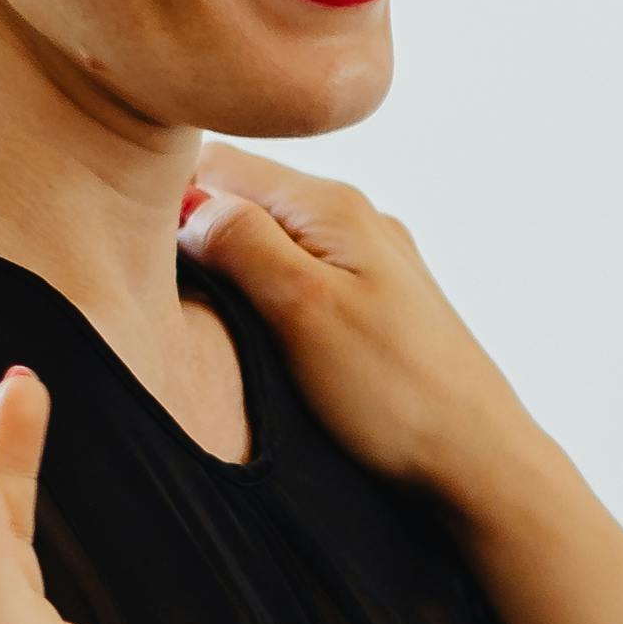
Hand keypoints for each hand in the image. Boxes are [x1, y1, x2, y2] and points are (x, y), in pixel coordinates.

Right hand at [180, 146, 544, 512]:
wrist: (478, 460)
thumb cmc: (394, 393)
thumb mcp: (301, 309)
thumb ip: (242, 243)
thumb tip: (191, 202)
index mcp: (333, 205)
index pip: (220, 163)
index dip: (172, 201)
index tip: (144, 253)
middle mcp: (357, 218)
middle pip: (247, 197)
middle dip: (203, 234)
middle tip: (175, 295)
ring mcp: (373, 260)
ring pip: (274, 238)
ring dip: (236, 268)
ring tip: (215, 318)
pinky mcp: (381, 303)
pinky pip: (305, 274)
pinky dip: (271, 293)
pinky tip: (264, 333)